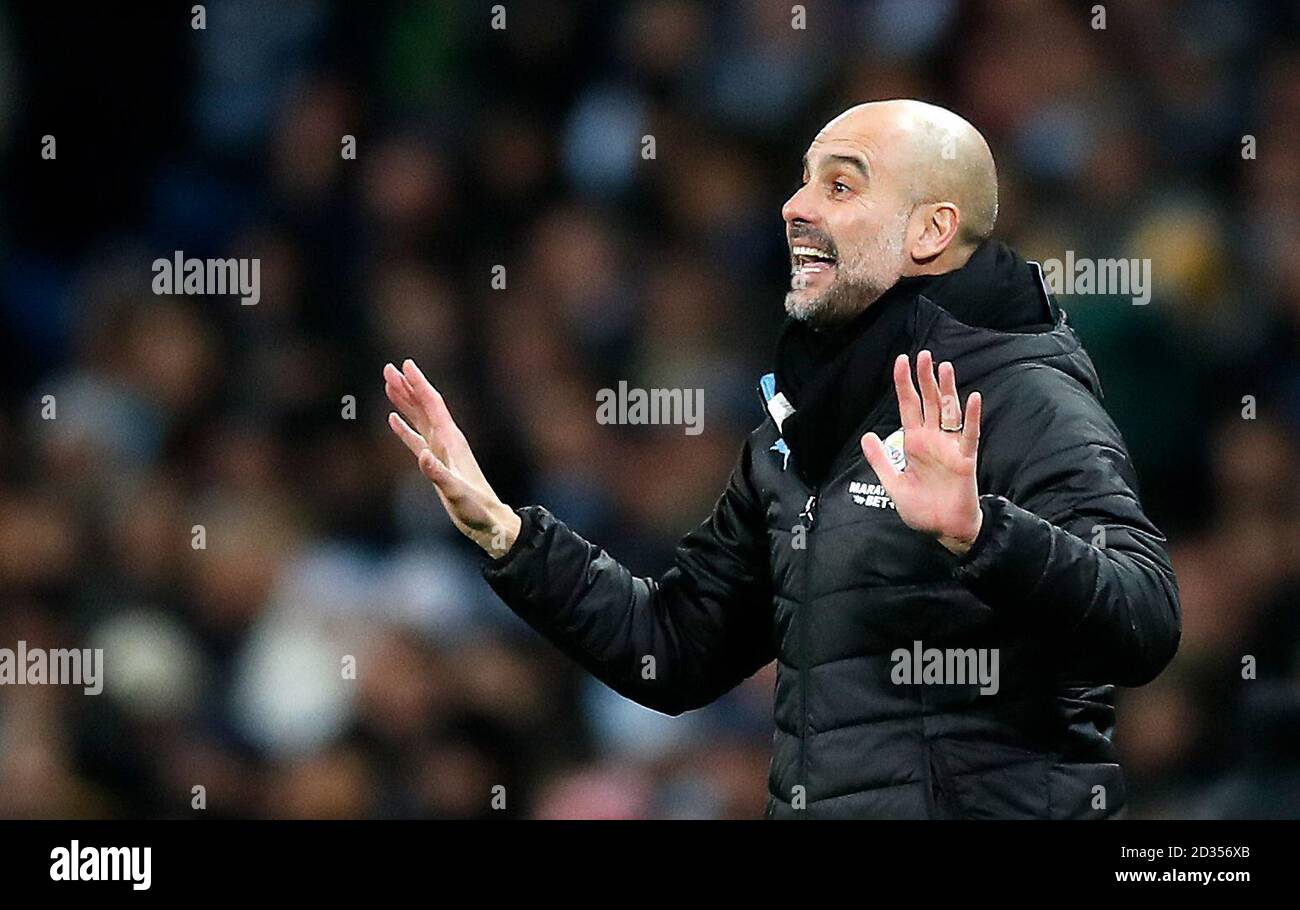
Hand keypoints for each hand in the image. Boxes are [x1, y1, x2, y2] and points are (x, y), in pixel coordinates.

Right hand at [383, 359, 520, 556]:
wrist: (488, 520)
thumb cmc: (476, 508)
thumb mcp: (456, 492)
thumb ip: (438, 474)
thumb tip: (421, 455)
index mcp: (451, 440)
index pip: (433, 405)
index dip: (419, 384)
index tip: (406, 364)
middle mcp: (446, 440)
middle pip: (424, 406)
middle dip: (407, 386)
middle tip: (388, 368)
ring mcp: (441, 450)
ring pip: (419, 418)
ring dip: (404, 402)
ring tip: (389, 384)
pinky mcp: (436, 462)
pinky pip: (415, 438)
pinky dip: (404, 428)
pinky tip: (393, 419)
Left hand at [861, 350, 982, 555]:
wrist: (944, 529)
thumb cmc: (921, 508)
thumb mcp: (893, 484)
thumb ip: (881, 460)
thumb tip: (866, 436)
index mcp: (914, 443)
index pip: (908, 407)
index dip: (904, 384)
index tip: (900, 361)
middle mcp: (932, 440)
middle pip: (929, 402)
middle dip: (925, 379)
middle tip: (922, 355)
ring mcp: (950, 447)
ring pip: (949, 412)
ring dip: (947, 390)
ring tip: (945, 367)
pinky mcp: (965, 459)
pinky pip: (970, 435)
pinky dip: (972, 417)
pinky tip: (972, 398)